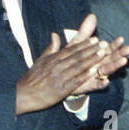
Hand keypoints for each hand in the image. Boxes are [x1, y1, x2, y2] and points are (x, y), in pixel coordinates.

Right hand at [14, 14, 128, 114]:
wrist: (24, 95)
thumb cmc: (32, 78)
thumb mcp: (40, 60)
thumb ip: (51, 48)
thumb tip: (55, 34)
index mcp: (53, 59)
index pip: (71, 49)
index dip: (84, 44)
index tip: (95, 39)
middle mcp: (57, 66)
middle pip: (77, 56)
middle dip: (92, 49)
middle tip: (104, 44)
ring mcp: (60, 77)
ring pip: (78, 66)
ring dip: (91, 59)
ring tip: (103, 54)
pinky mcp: (62, 89)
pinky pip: (76, 80)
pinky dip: (85, 75)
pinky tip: (95, 71)